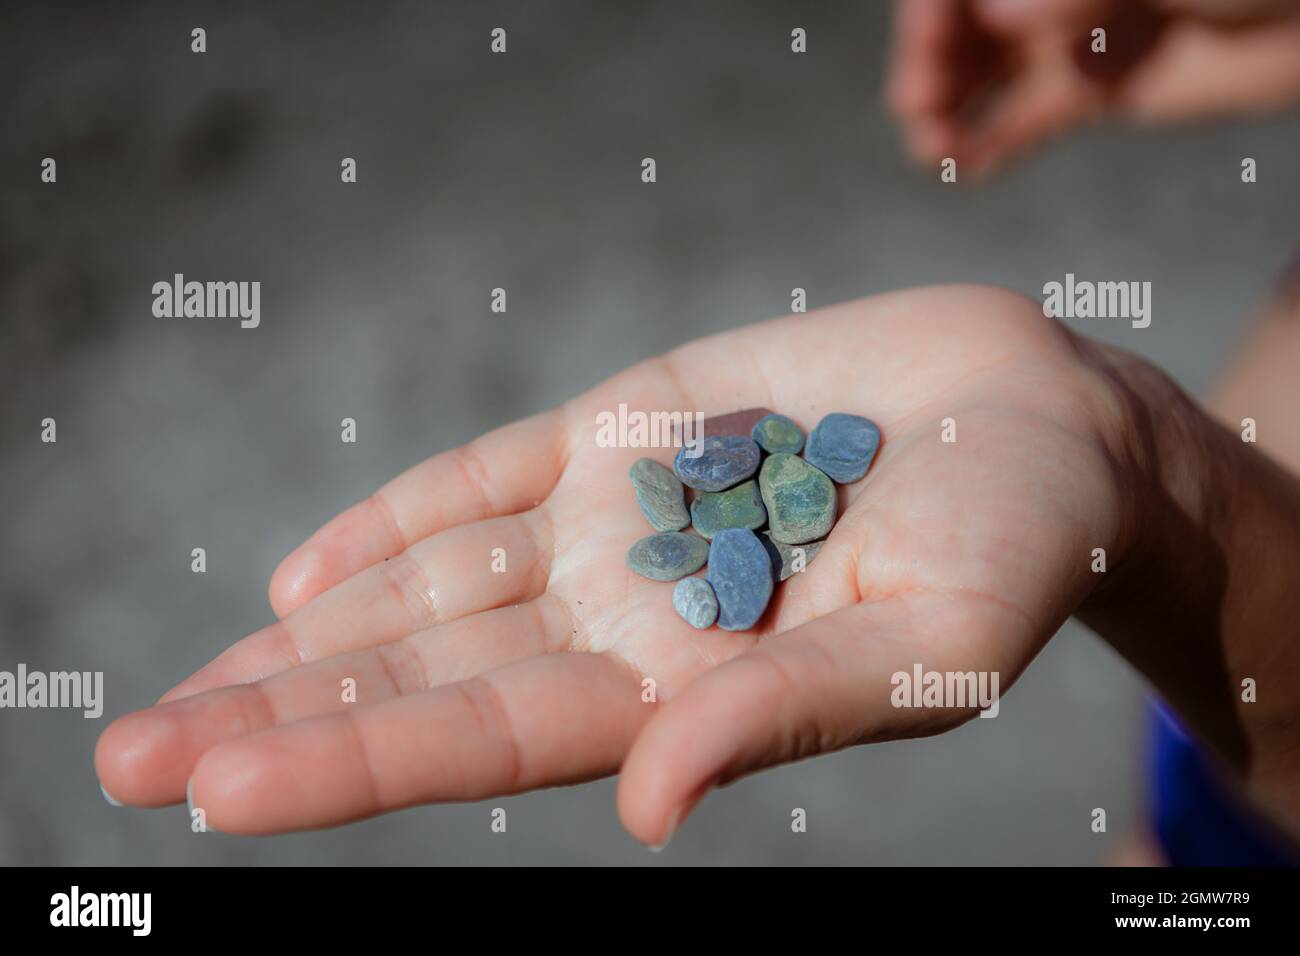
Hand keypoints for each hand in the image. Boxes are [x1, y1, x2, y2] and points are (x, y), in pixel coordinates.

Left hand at [96, 284, 1158, 843]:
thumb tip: (648, 799)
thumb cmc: (1017, 548)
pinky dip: (398, 519)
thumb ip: (785, 712)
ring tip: (187, 684)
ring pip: (432, 586)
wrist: (1042, 425)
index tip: (215, 787)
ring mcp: (618, 520)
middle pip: (426, 673)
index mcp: (689, 689)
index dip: (355, 760)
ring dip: (311, 629)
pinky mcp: (632, 426)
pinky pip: (489, 479)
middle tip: (133, 753)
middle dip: (285, 711)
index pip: (491, 741)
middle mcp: (629, 615)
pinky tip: (307, 573)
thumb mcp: (929, 646)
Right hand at [888, 0, 1299, 177]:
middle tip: (918, 99)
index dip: (937, 6)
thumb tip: (999, 13)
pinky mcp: (1097, 87)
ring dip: (946, 102)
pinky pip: (1027, 117)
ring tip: (929, 140)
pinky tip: (959, 164)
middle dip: (932, 55)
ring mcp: (1077, 32)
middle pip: (968, 17)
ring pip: (986, 68)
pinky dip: (988, 142)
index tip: (930, 38)